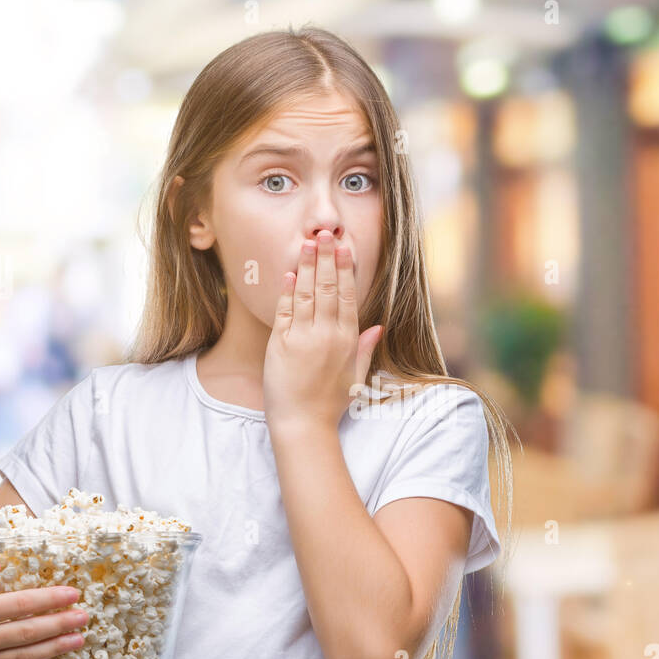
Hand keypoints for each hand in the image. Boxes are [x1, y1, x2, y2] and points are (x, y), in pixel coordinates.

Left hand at [263, 229, 382, 434]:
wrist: (302, 424)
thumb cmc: (330, 404)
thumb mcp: (356, 377)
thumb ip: (365, 349)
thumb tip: (377, 327)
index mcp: (347, 341)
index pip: (346, 296)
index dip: (345, 270)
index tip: (344, 248)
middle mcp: (326, 335)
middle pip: (326, 288)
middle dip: (326, 258)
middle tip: (324, 234)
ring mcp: (303, 338)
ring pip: (305, 294)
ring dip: (305, 266)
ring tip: (307, 243)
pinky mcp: (280, 344)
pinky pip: (284, 311)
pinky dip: (286, 291)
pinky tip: (288, 273)